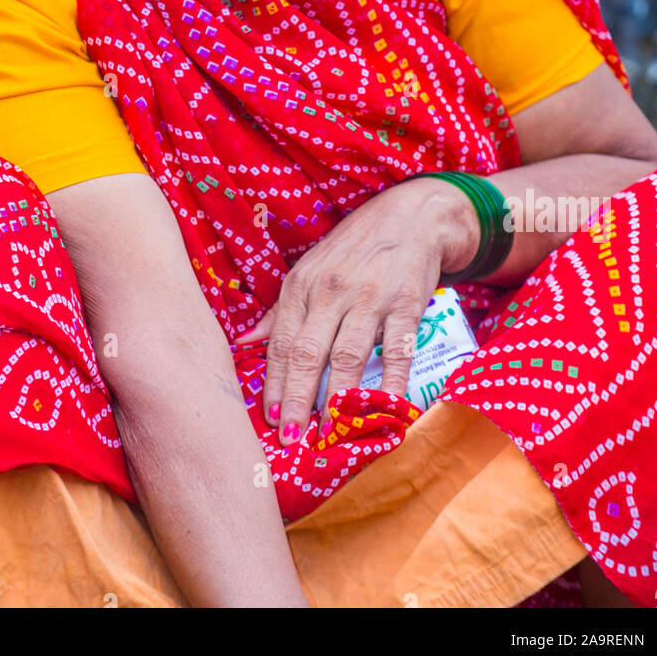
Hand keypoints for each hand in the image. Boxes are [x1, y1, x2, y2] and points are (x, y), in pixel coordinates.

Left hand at [235, 177, 479, 446]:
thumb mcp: (310, 270)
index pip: (281, 343)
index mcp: (302, 285)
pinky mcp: (406, 304)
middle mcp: (331, 292)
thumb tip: (245, 345)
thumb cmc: (353, 249)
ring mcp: (369, 298)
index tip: (269, 420)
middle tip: (291, 439)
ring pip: (348, 357)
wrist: (411, 216)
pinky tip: (389, 411)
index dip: (274, 384)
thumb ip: (279, 312)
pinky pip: (397, 351)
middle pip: (308, 354)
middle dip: (297, 400)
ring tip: (331, 435)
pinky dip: (393, 384)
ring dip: (338, 400)